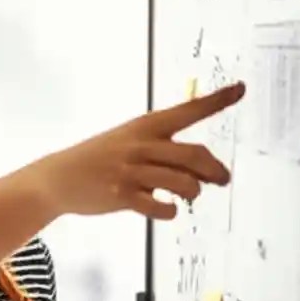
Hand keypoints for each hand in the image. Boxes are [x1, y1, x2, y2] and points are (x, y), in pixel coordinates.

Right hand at [28, 82, 244, 219]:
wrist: (59, 177)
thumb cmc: (99, 158)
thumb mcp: (128, 140)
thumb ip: (163, 151)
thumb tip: (202, 172)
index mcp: (145, 126)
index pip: (188, 110)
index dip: (217, 100)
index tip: (240, 89)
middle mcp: (141, 145)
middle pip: (194, 155)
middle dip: (215, 170)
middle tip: (223, 179)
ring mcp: (132, 171)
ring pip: (183, 183)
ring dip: (194, 192)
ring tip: (189, 195)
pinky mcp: (122, 195)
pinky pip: (160, 206)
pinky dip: (170, 211)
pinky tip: (167, 209)